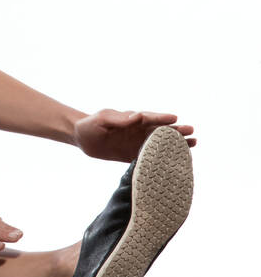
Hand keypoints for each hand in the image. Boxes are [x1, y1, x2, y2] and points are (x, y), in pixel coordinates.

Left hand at [72, 109, 195, 161]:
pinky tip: (176, 159)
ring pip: (161, 142)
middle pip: (161, 129)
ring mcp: (138, 142)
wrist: (83, 138)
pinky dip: (164, 157)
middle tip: (192, 131)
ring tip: (193, 143)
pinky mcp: (134, 154)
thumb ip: (118, 118)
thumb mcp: (102, 119)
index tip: (175, 118)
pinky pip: (151, 156)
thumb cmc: (91, 124)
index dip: (162, 118)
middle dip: (176, 130)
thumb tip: (136, 117)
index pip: (149, 118)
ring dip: (176, 142)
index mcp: (131, 119)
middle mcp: (138, 130)